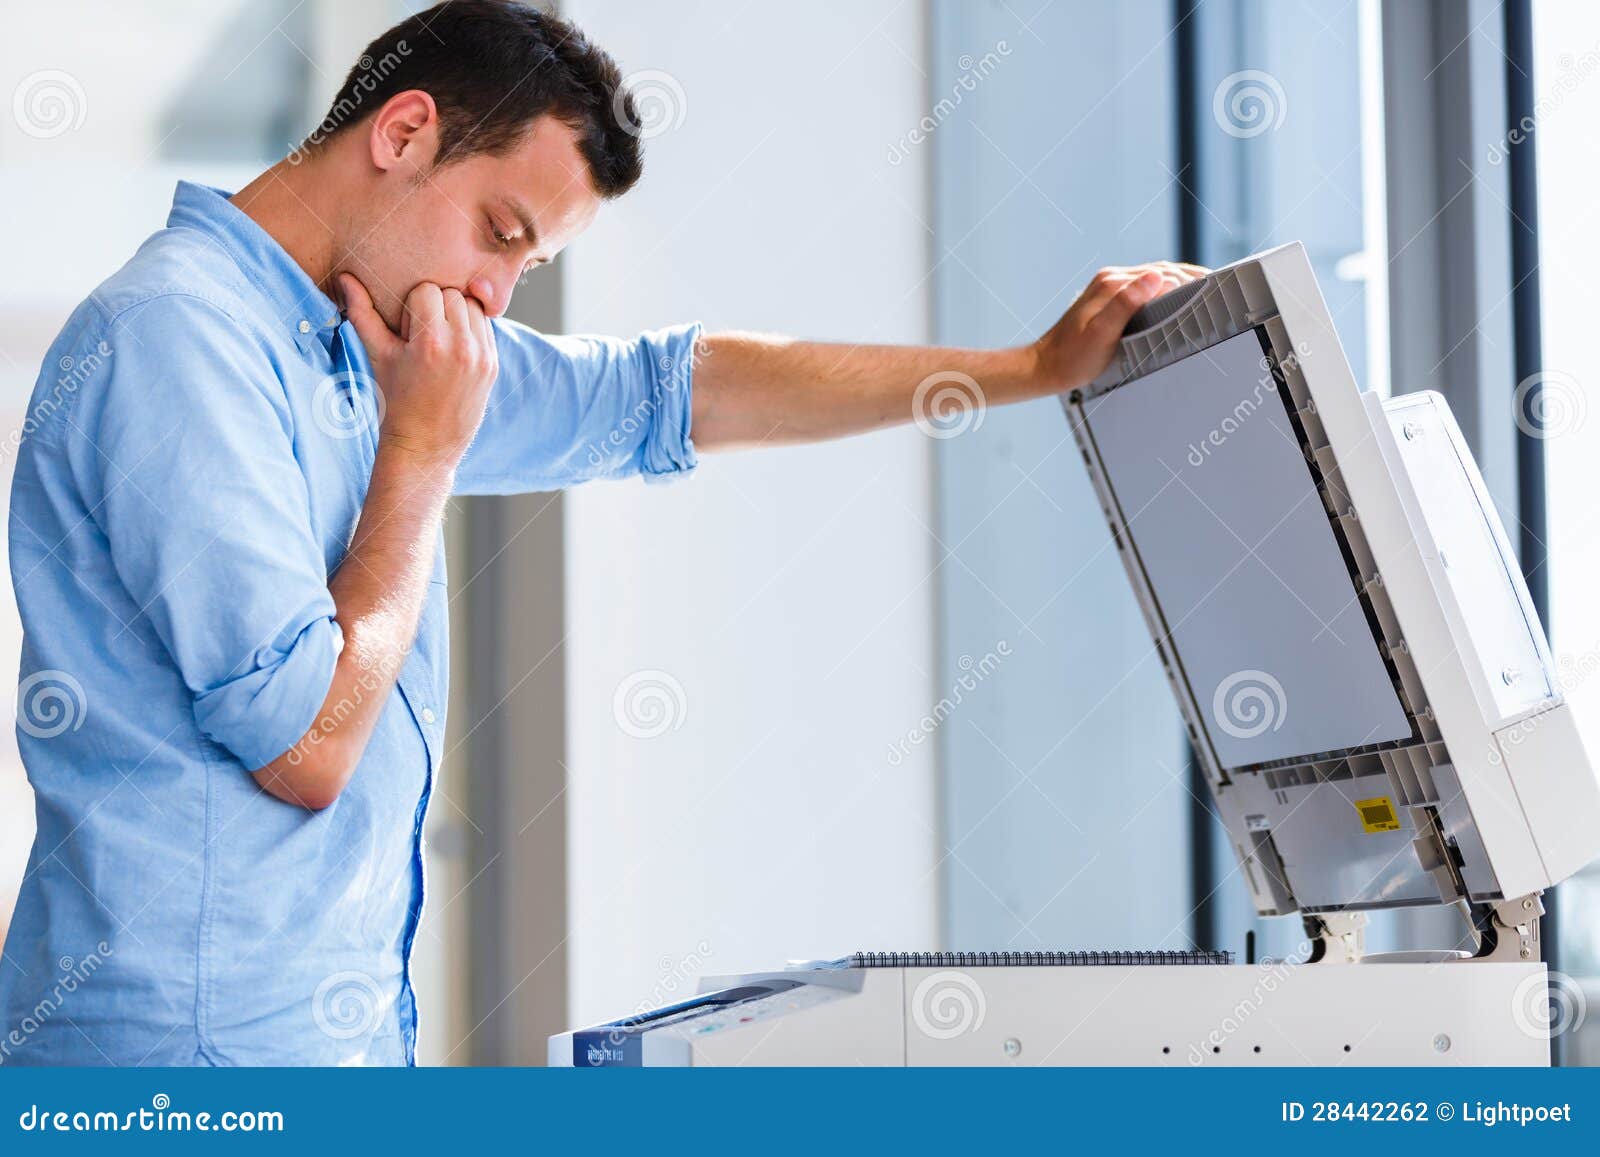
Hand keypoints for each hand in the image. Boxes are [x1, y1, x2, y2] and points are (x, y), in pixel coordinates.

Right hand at [339, 274, 498, 467]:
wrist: (425, 445)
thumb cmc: (395, 399)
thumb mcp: (378, 355)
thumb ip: (362, 313)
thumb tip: (345, 277)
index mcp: (431, 342)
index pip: (428, 290)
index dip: (413, 305)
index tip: (408, 328)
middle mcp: (461, 347)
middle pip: (453, 294)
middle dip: (437, 306)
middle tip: (423, 332)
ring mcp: (482, 357)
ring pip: (474, 307)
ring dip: (457, 314)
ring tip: (440, 338)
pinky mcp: (493, 365)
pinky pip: (486, 328)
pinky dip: (471, 330)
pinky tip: (453, 349)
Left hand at [1032, 261, 1206, 392]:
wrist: (1046, 366)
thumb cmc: (1073, 358)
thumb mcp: (1102, 333)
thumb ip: (1127, 304)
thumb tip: (1155, 278)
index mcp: (1112, 284)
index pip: (1161, 274)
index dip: (1190, 279)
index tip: (1214, 285)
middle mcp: (1111, 280)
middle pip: (1160, 270)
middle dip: (1191, 276)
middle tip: (1219, 285)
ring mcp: (1109, 288)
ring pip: (1153, 276)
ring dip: (1180, 279)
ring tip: (1206, 287)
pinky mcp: (1108, 298)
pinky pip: (1144, 286)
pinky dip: (1165, 287)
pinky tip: (1176, 296)